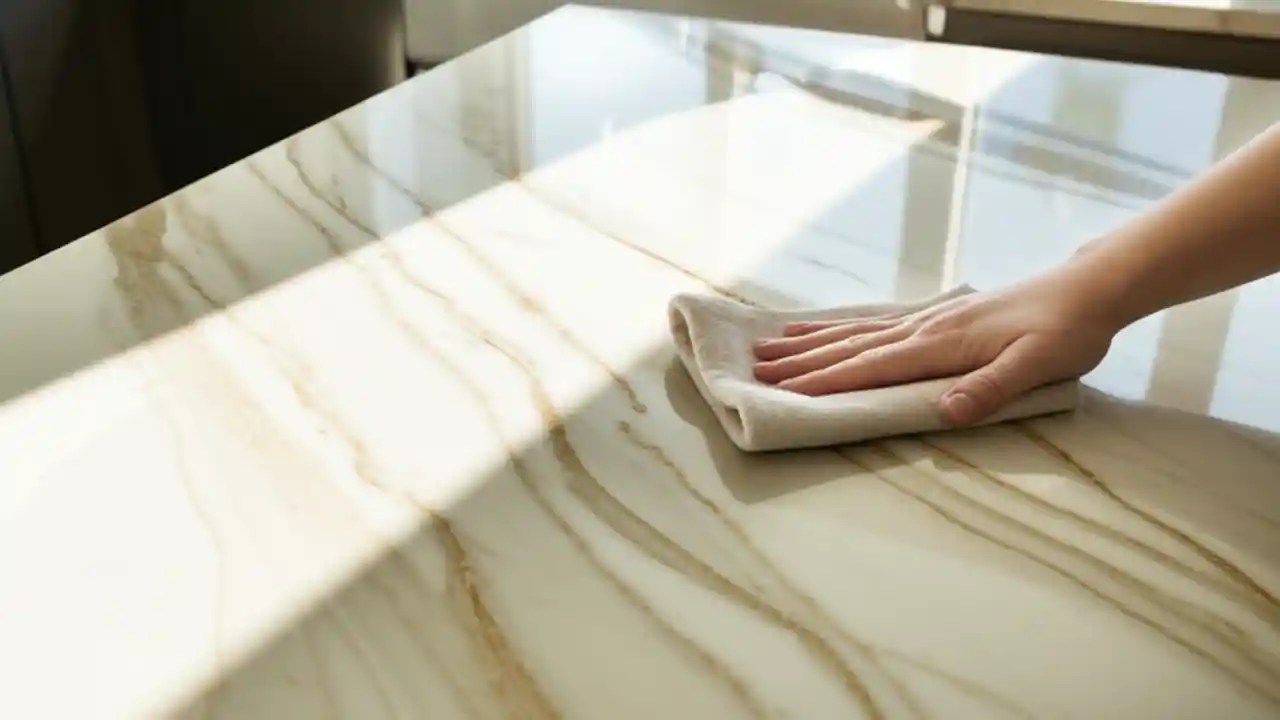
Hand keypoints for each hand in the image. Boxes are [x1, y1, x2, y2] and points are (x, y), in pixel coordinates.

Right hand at [752, 266, 1118, 424]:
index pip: (872, 366)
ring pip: (857, 333)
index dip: (827, 381)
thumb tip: (945, 411)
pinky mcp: (937, 316)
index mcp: (943, 343)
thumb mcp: (1040, 365)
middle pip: (852, 347)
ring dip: (813, 343)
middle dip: (803, 361)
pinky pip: (876, 324)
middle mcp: (925, 327)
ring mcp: (929, 318)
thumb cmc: (1069, 330)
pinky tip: (826, 330)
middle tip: (756, 370)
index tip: (785, 391)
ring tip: (771, 348)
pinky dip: (842, 328)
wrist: (1089, 287)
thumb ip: (992, 388)